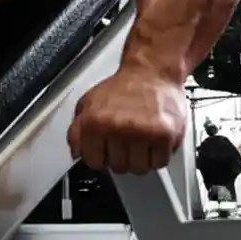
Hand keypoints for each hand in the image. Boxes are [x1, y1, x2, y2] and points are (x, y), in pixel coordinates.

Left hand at [67, 66, 188, 173]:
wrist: (152, 71)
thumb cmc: (123, 87)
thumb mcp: (89, 103)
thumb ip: (77, 130)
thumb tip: (76, 153)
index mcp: (95, 122)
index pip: (94, 163)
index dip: (102, 156)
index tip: (107, 148)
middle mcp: (118, 128)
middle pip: (119, 168)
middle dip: (122, 156)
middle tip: (127, 137)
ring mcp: (142, 133)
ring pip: (140, 169)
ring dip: (141, 157)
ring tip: (141, 137)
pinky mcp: (165, 135)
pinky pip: (160, 162)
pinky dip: (159, 154)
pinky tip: (154, 137)